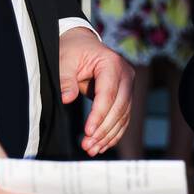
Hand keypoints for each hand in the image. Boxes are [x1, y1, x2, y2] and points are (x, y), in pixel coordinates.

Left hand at [58, 27, 134, 155]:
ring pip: (123, 116)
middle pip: (119, 107)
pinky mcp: (126, 96)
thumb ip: (66, 79)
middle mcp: (126, 75)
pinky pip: (123, 117)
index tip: (88, 131)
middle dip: (104, 129)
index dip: (99, 115)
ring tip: (92, 148)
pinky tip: (102, 145)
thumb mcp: (65, 60)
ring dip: (108, 135)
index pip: (108, 94)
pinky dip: (114, 133)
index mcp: (112, 64)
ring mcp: (128, 86)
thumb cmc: (73, 51)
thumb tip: (67, 99)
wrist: (84, 44)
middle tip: (87, 145)